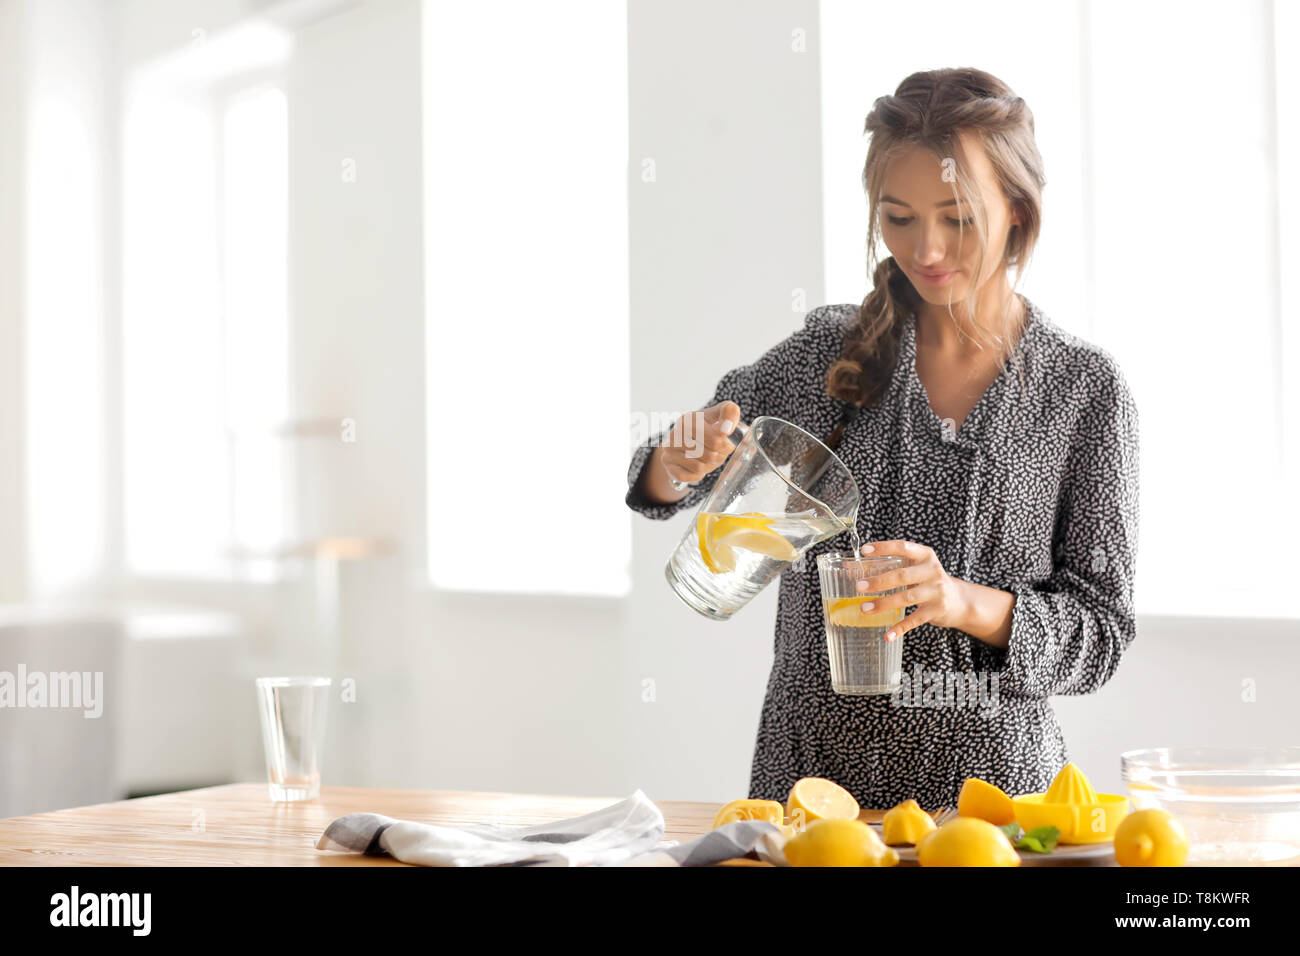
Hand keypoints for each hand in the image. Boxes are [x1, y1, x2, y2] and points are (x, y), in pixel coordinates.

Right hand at [661, 400, 741, 484]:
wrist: (684, 437)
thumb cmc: (705, 426)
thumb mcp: (719, 414)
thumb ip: (729, 412)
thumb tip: (726, 429)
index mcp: (689, 419)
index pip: (715, 440)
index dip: (727, 446)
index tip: (728, 445)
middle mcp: (675, 433)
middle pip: (709, 455)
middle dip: (719, 457)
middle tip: (720, 453)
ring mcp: (669, 449)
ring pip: (698, 467)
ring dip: (710, 466)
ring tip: (711, 460)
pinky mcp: (667, 463)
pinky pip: (685, 476)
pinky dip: (697, 475)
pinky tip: (699, 467)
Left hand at [849, 540, 968, 641]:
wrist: (959, 601)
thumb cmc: (928, 581)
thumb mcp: (916, 568)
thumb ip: (891, 566)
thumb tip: (852, 568)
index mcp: (925, 556)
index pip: (903, 547)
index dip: (883, 548)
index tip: (864, 551)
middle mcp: (932, 571)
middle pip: (902, 575)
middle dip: (879, 581)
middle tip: (859, 586)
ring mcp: (936, 592)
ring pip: (906, 598)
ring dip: (883, 604)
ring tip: (864, 608)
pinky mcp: (937, 610)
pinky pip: (914, 620)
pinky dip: (899, 628)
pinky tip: (887, 635)